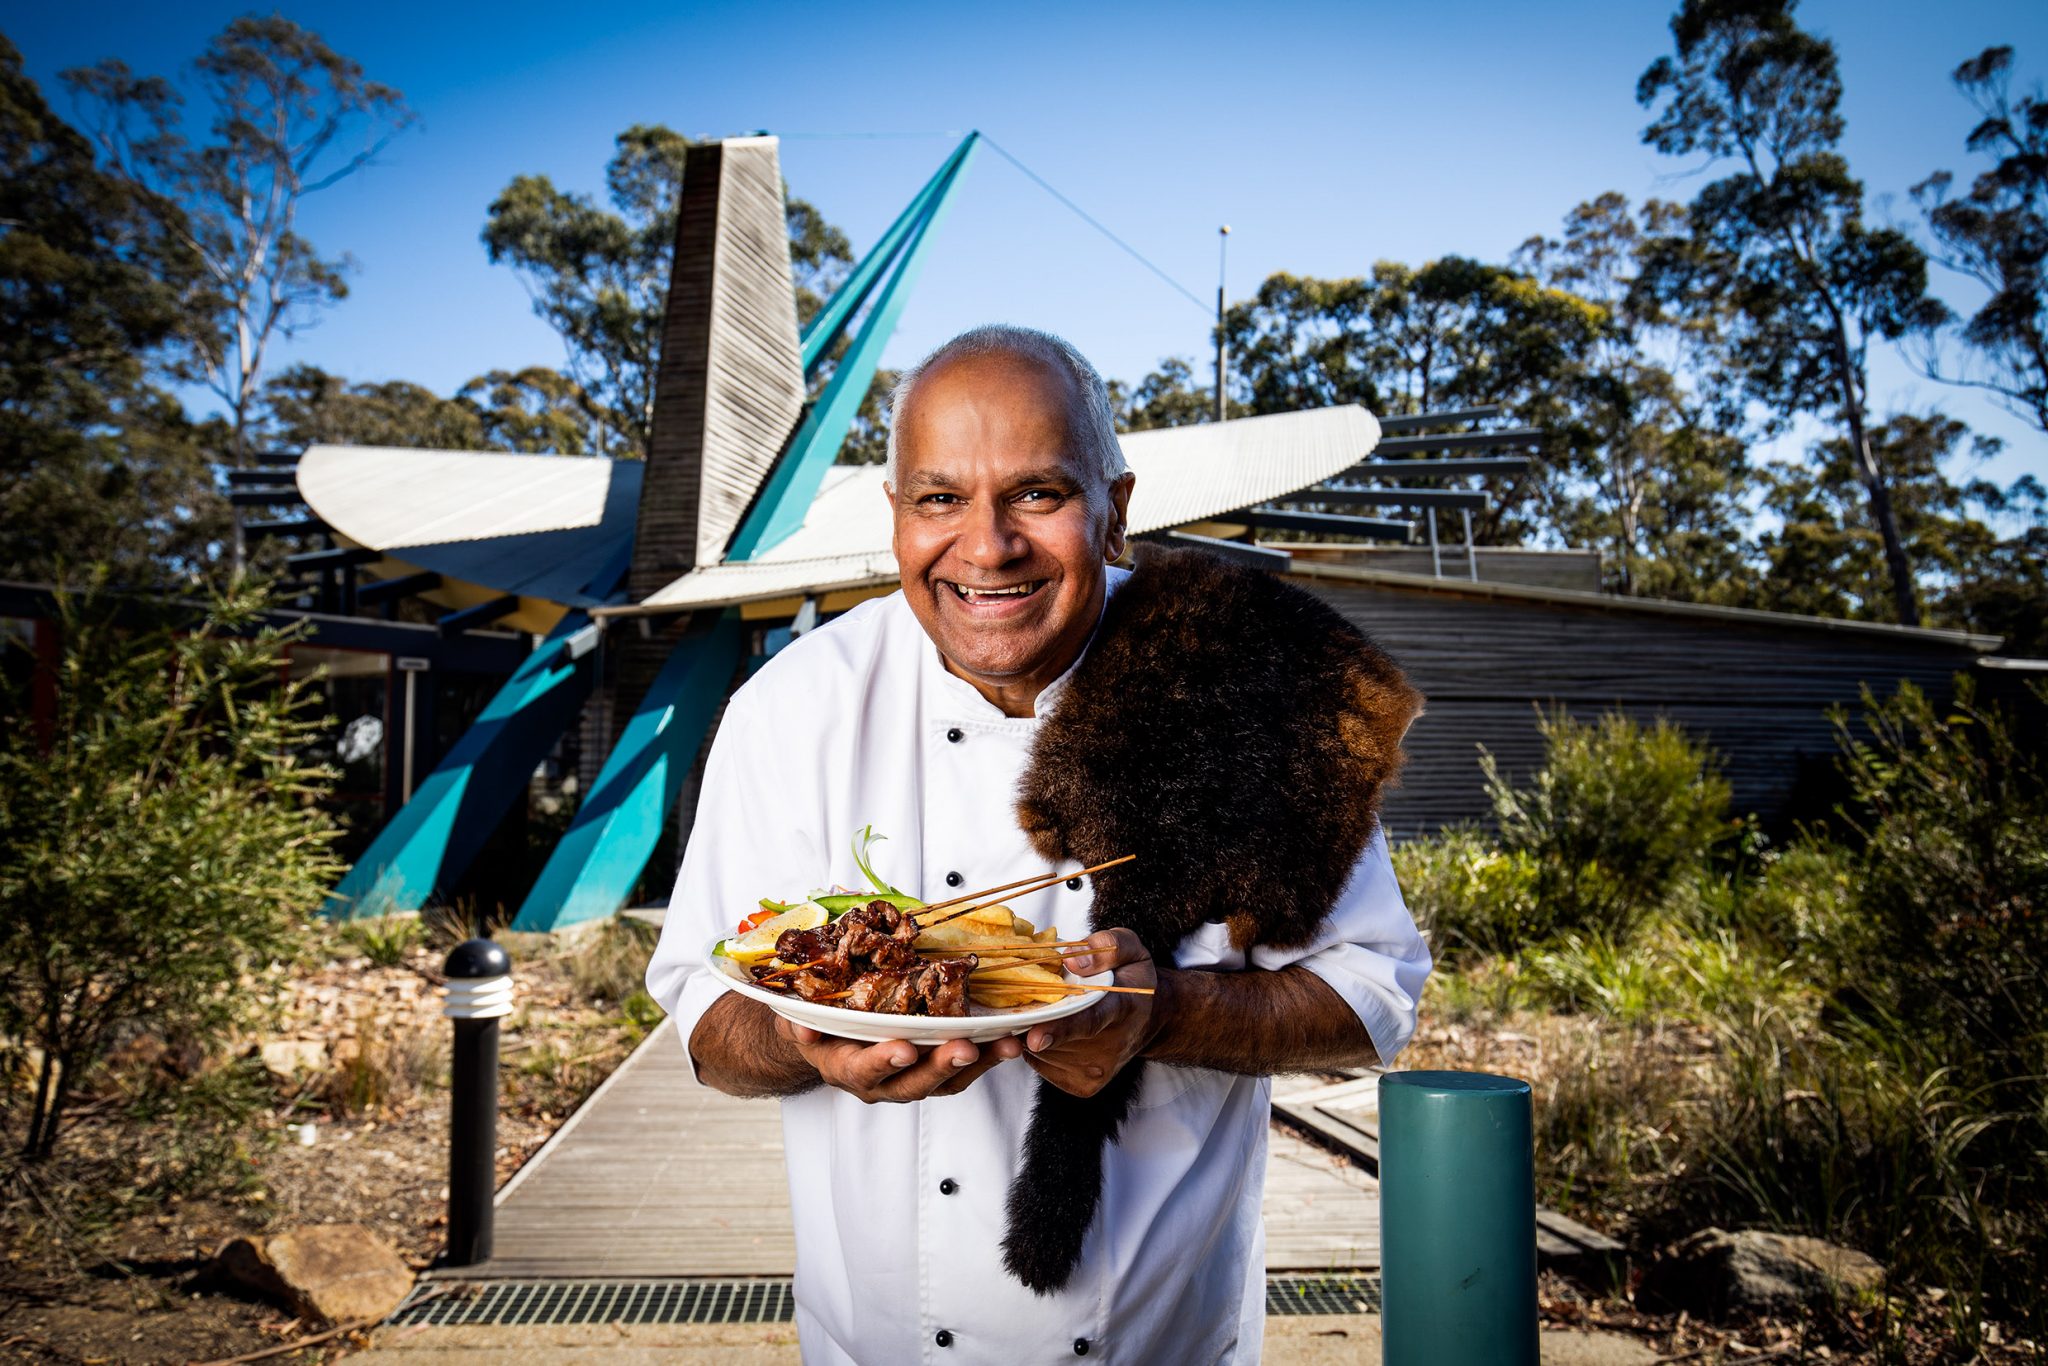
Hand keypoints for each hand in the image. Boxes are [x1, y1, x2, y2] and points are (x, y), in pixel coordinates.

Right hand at [774, 1016, 1022, 1102]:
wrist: (828, 1039)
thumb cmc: (816, 1024)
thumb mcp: (797, 1019)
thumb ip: (798, 1024)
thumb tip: (804, 1028)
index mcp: (846, 1068)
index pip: (864, 1070)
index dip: (883, 1062)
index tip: (904, 1048)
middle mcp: (881, 1083)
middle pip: (913, 1083)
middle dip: (940, 1067)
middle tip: (965, 1048)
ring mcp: (910, 1080)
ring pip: (946, 1082)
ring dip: (978, 1065)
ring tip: (1005, 1046)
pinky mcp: (934, 1071)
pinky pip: (963, 1071)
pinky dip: (989, 1057)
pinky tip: (1012, 1040)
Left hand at [1021, 928, 1166, 1097]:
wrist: (1148, 1020)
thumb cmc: (1132, 979)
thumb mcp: (1131, 949)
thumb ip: (1108, 946)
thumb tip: (1071, 960)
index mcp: (1122, 1007)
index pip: (1090, 1020)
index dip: (1061, 1029)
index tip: (1035, 1038)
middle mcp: (1111, 1046)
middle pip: (1058, 1037)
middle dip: (1034, 1022)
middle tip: (1026, 1003)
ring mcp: (1097, 1070)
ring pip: (1043, 1051)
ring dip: (1036, 1030)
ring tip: (1054, 1014)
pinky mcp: (1083, 1085)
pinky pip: (1042, 1063)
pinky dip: (1039, 1046)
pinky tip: (1055, 1031)